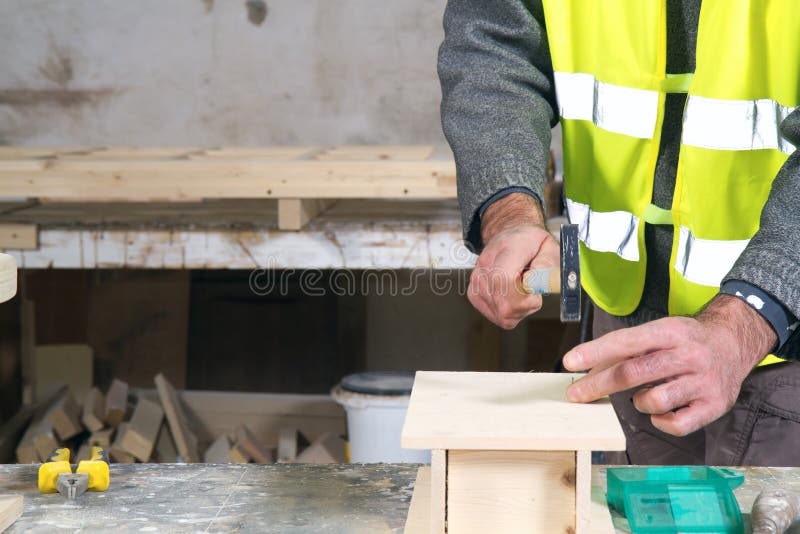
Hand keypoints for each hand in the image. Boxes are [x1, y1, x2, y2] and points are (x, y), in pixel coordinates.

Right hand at [469, 193, 559, 328]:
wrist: (511, 237)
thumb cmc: (533, 244)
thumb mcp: (551, 247)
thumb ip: (547, 265)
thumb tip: (536, 284)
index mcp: (508, 247)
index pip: (503, 279)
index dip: (523, 295)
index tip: (536, 293)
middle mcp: (486, 263)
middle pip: (503, 304)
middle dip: (525, 305)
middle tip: (532, 291)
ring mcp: (477, 280)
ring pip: (501, 313)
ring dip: (519, 309)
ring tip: (522, 290)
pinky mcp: (473, 293)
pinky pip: (496, 315)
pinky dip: (509, 311)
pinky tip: (513, 296)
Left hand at [563, 295, 775, 435]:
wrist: (734, 343)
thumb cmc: (686, 340)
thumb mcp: (658, 332)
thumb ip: (627, 350)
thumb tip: (588, 371)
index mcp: (669, 332)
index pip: (626, 341)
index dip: (595, 352)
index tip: (570, 362)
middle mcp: (687, 355)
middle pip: (634, 372)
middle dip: (598, 385)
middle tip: (576, 393)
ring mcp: (703, 381)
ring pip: (654, 400)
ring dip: (638, 402)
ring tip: (642, 397)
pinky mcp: (715, 405)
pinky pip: (677, 424)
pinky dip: (661, 421)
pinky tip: (660, 412)